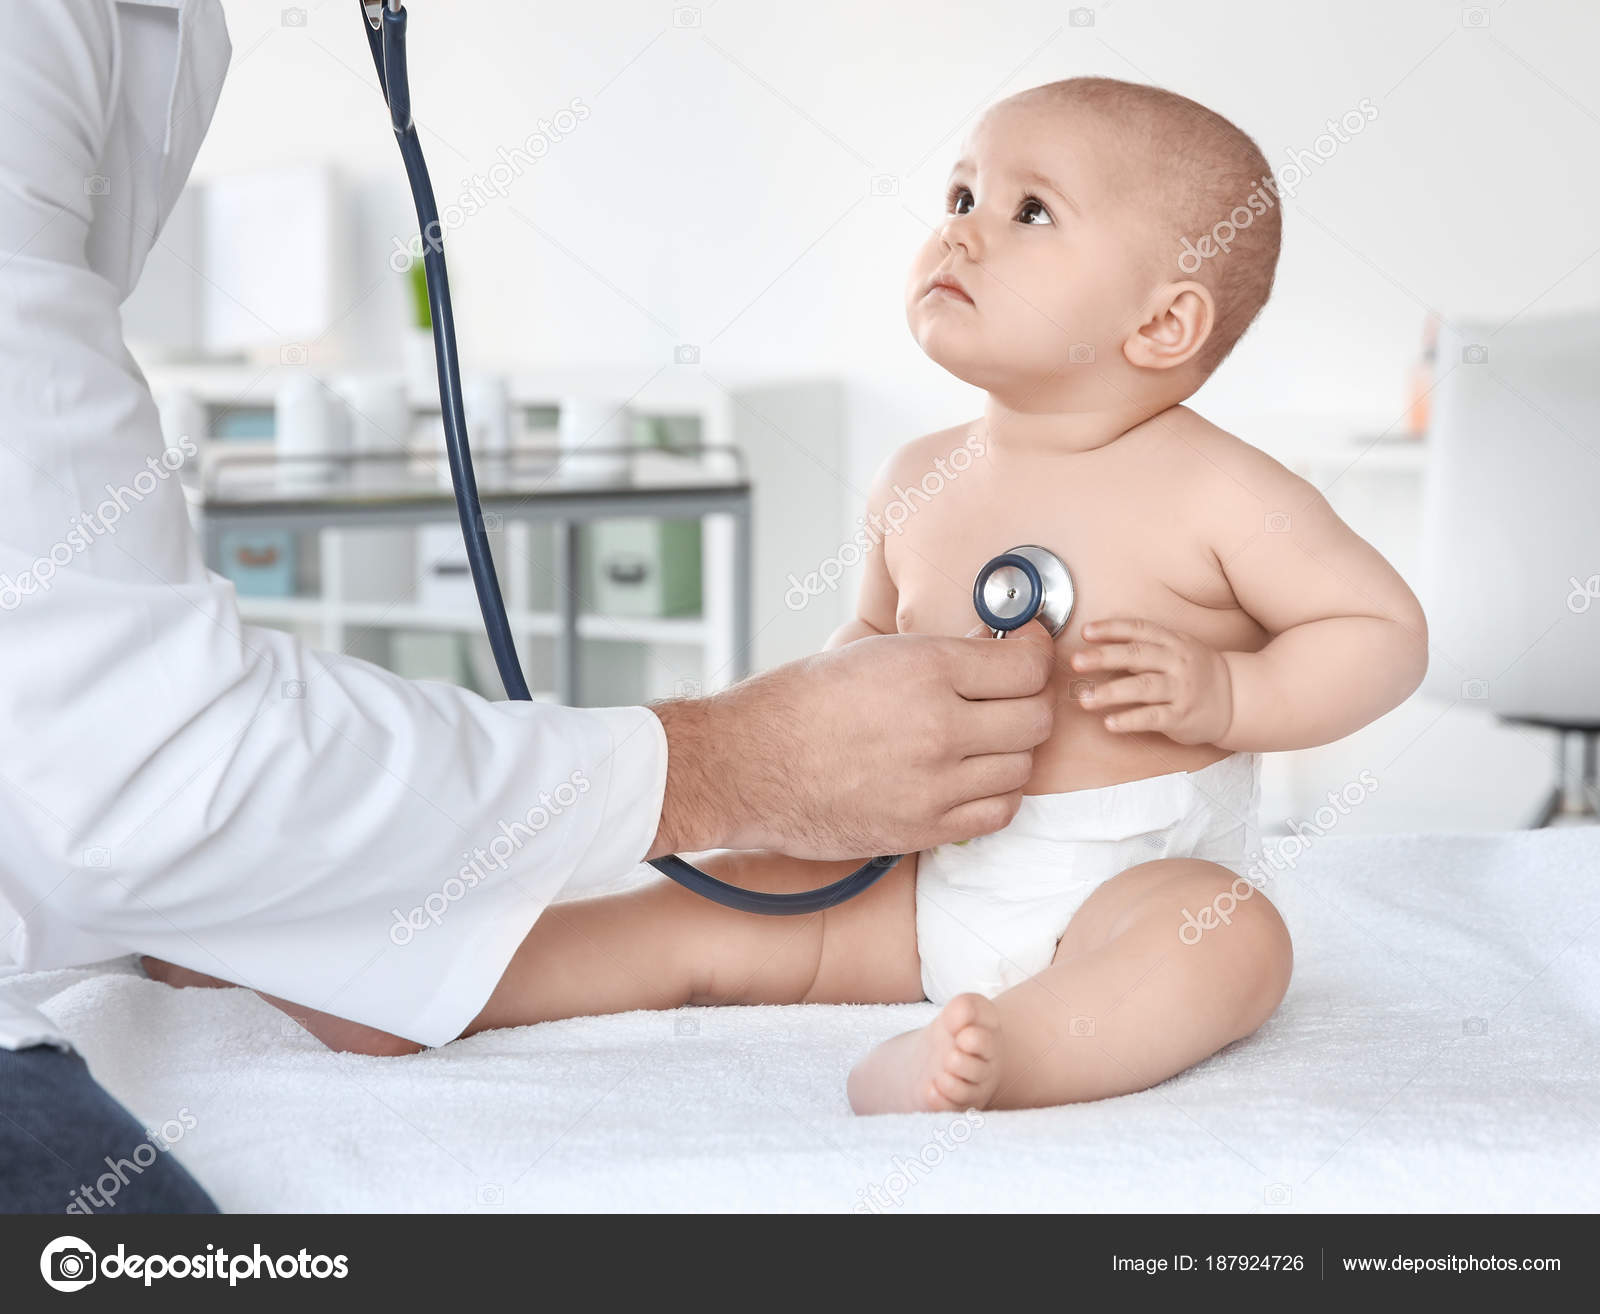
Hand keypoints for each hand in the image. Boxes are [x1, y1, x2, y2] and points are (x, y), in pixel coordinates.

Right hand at [649, 622, 1056, 859]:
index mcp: (924, 668)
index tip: (1029, 646)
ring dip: (1013, 748)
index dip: (1038, 650)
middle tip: (1013, 691)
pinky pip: (998, 813)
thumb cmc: (795, 704)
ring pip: (1022, 767)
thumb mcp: (869, 653)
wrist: (744, 766)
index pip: (1027, 664)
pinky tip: (978, 776)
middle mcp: (938, 725)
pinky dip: (998, 793)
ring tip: (987, 735)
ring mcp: (935, 783)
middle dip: (1031, 699)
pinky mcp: (924, 829)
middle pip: (1036, 718)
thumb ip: (939, 655)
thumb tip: (992, 649)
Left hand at [1069, 617, 1232, 745]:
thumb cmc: (1196, 672)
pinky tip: (1109, 723)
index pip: (1139, 630)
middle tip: (1076, 661)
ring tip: (1084, 699)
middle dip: (1103, 657)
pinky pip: (1152, 717)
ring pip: (1141, 688)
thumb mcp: (1177, 649)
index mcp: (1172, 642)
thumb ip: (1143, 646)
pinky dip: (1129, 720)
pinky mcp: (1181, 716)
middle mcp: (1176, 662)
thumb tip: (1101, 644)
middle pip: (1136, 656)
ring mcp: (1180, 689)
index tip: (1085, 631)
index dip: (1111, 629)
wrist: (1237, 698)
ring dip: (1110, 693)